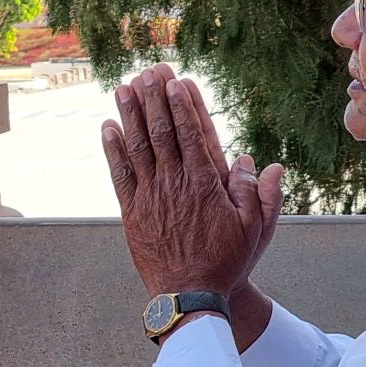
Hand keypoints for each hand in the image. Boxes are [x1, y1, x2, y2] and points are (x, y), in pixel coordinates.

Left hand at [102, 65, 283, 299]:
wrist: (190, 295)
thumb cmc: (227, 261)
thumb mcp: (255, 229)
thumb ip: (258, 193)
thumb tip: (257, 160)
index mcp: (206, 183)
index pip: (193, 134)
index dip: (182, 105)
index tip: (176, 81)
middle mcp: (175, 184)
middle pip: (162, 132)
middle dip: (154, 99)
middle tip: (148, 71)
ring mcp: (151, 196)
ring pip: (138, 147)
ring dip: (130, 115)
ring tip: (124, 87)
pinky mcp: (133, 211)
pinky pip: (120, 174)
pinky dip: (113, 149)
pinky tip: (107, 127)